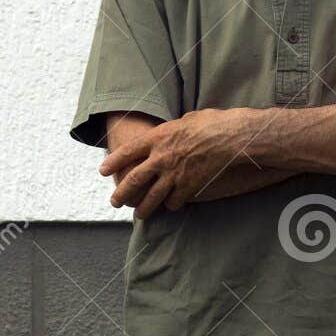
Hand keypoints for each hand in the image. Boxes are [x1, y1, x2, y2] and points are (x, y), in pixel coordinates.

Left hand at [100, 108, 250, 217]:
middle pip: (134, 179)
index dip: (113, 162)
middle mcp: (161, 158)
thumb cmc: (212, 123)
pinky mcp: (189, 186)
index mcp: (158, 138)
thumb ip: (173, 130)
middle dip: (122, 193)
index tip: (103, 170)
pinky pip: (175, 201)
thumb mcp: (186, 119)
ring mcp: (174, 174)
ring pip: (152, 197)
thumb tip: (172, 130)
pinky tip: (171, 206)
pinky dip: (172, 205)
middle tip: (115, 202)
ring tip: (139, 215)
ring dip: (144, 208)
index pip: (127, 151)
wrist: (231, 138)